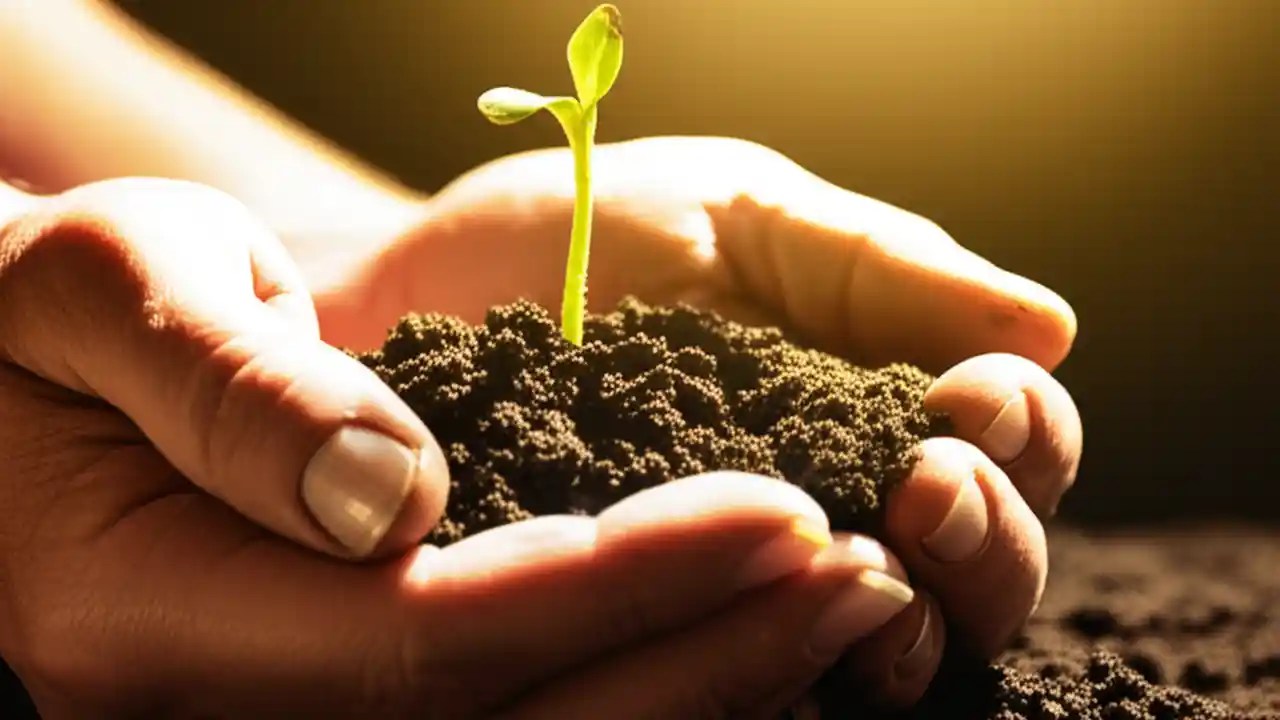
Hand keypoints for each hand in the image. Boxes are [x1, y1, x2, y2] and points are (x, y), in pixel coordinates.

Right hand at [0, 178, 947, 717]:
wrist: (13, 388)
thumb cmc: (54, 318)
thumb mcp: (117, 287)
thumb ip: (233, 389)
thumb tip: (390, 496)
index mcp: (151, 616)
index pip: (426, 637)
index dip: (617, 586)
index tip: (780, 511)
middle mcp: (216, 717)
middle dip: (701, 661)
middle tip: (862, 577)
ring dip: (700, 692)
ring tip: (842, 608)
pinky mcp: (336, 708)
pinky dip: (645, 693)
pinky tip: (746, 636)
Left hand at [318, 137, 1083, 708]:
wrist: (427, 296)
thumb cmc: (595, 240)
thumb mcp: (745, 217)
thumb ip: (882, 269)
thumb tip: (1049, 328)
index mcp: (884, 408)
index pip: (1013, 452)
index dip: (1024, 437)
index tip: (978, 397)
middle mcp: (843, 512)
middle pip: (977, 574)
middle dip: (987, 539)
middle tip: (931, 484)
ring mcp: (754, 590)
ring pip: (888, 646)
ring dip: (913, 616)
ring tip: (870, 560)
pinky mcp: (665, 640)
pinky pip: (758, 682)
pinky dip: (789, 666)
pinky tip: (775, 626)